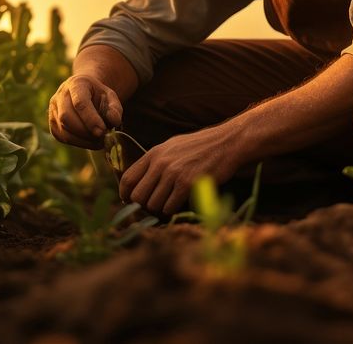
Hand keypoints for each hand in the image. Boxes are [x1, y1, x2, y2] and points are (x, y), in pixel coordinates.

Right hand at [48, 74, 123, 149]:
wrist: (84, 93)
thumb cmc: (98, 96)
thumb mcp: (110, 96)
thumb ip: (115, 108)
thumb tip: (113, 121)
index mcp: (76, 84)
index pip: (79, 102)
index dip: (90, 119)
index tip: (102, 131)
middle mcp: (60, 96)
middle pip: (67, 117)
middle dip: (86, 132)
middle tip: (103, 138)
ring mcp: (53, 110)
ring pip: (63, 130)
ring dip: (83, 140)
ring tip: (100, 141)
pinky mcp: (53, 124)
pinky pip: (62, 137)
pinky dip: (79, 143)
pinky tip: (90, 141)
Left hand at [119, 125, 240, 215]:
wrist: (226, 142)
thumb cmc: (200, 147)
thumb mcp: (172, 147)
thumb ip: (156, 162)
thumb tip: (139, 181)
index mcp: (154, 153)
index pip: (128, 178)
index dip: (125, 194)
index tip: (129, 201)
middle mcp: (160, 163)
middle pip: (138, 196)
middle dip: (144, 205)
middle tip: (154, 206)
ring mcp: (173, 173)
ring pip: (153, 204)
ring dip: (160, 209)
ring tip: (170, 204)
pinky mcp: (187, 183)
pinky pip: (170, 207)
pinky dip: (173, 210)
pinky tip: (180, 203)